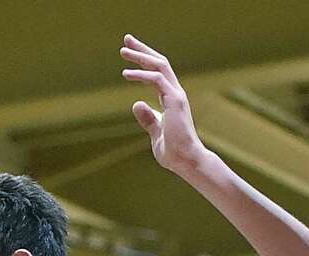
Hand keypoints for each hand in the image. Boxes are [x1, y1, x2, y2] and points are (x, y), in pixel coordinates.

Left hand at [121, 34, 209, 174]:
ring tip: (122, 52)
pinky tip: (126, 73)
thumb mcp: (155, 132)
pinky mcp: (175, 101)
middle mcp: (175, 93)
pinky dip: (142, 74)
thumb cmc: (173, 151)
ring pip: (159, 67)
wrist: (185, 161)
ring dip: (141, 56)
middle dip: (142, 50)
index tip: (129, 53)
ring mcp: (176, 95)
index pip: (157, 73)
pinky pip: (157, 80)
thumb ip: (148, 119)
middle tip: (126, 40)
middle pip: (159, 63)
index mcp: (170, 98)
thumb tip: (136, 104)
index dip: (143, 61)